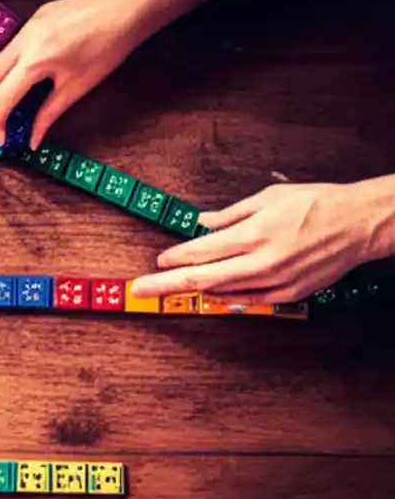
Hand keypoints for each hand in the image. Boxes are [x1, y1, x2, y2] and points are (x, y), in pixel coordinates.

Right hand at [0, 0, 149, 149]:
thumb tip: (33, 138)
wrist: (127, 8)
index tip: (2, 138)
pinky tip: (30, 75)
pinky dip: (14, 65)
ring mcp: (28, 25)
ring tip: (17, 100)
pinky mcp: (37, 16)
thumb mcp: (76, 88)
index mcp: (34, 61)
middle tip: (6, 122)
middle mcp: (24, 40)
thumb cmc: (108, 47)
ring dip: (2, 83)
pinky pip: (14, 45)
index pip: (1, 97)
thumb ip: (48, 114)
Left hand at [131, 180, 394, 302]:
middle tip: (139, 289)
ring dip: (196, 292)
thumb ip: (231, 215)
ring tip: (172, 290)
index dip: (175, 259)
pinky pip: (249, 300)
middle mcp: (261, 262)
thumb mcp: (268, 198)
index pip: (201, 252)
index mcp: (253, 235)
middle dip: (165, 285)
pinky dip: (227, 297)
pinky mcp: (290, 293)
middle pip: (202, 280)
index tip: (157, 261)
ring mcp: (276, 281)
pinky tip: (213, 294)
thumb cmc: (317, 204)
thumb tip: (203, 223)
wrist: (360, 224)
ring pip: (223, 293)